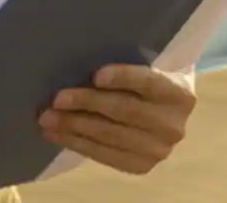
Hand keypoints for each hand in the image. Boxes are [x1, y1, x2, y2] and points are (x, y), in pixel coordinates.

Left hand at [38, 64, 195, 174]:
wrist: (162, 113)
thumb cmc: (143, 80)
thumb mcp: (143, 66)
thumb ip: (122, 63)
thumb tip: (77, 59)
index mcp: (179, 93)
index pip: (149, 82)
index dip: (124, 78)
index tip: (96, 76)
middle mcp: (173, 125)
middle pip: (125, 111)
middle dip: (87, 104)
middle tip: (56, 99)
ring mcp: (159, 150)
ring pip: (111, 136)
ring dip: (74, 127)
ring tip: (47, 119)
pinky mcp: (142, 166)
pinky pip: (105, 156)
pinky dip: (77, 143)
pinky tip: (56, 134)